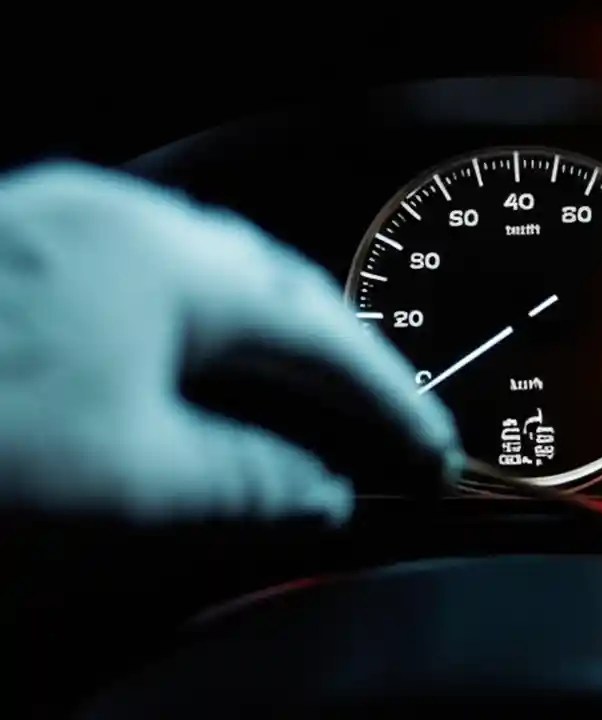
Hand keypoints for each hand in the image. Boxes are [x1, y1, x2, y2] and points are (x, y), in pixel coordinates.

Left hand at [0, 163, 459, 525]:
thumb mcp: (126, 483)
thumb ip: (250, 485)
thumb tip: (324, 497)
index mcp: (170, 261)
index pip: (320, 338)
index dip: (391, 403)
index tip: (436, 454)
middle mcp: (126, 219)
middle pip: (275, 286)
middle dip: (338, 356)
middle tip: (384, 422)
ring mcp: (67, 223)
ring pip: (209, 275)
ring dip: (267, 340)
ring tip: (306, 404)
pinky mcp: (21, 249)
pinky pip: (147, 279)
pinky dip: (197, 329)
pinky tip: (197, 374)